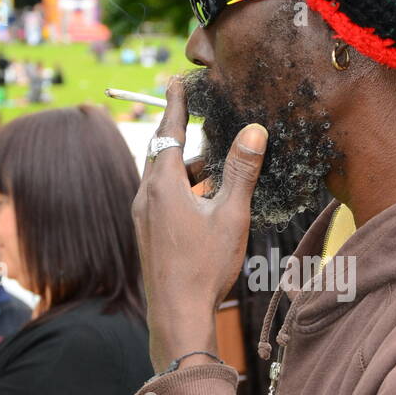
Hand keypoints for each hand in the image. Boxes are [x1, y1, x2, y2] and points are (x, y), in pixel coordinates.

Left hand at [132, 76, 267, 372]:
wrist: (176, 314)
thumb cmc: (204, 266)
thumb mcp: (231, 215)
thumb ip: (241, 172)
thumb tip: (253, 131)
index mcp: (163, 185)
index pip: (167, 130)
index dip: (175, 103)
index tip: (176, 80)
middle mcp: (146, 196)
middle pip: (160, 151)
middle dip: (178, 132)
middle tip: (192, 113)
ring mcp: (142, 216)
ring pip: (161, 177)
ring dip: (184, 166)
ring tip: (211, 164)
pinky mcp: (146, 233)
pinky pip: (160, 197)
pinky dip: (178, 187)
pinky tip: (200, 200)